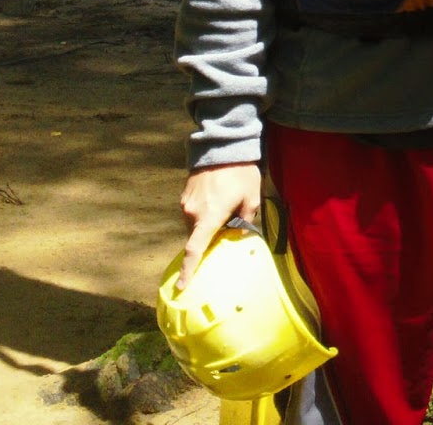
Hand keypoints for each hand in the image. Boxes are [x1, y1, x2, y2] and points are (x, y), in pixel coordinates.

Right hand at [178, 162, 261, 288]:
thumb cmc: (241, 173)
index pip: (195, 249)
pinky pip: (192, 211)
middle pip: (198, 236)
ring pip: (194, 224)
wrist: (223, 146)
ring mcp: (186, 203)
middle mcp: (192, 213)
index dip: (188, 270)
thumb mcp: (251, 197)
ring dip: (207, 223)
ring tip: (226, 205)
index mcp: (209, 217)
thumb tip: (239, 233)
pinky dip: (203, 212)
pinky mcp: (184, 194)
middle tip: (228, 225)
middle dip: (210, 237)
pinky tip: (218, 198)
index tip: (181, 287)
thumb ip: (246, 219)